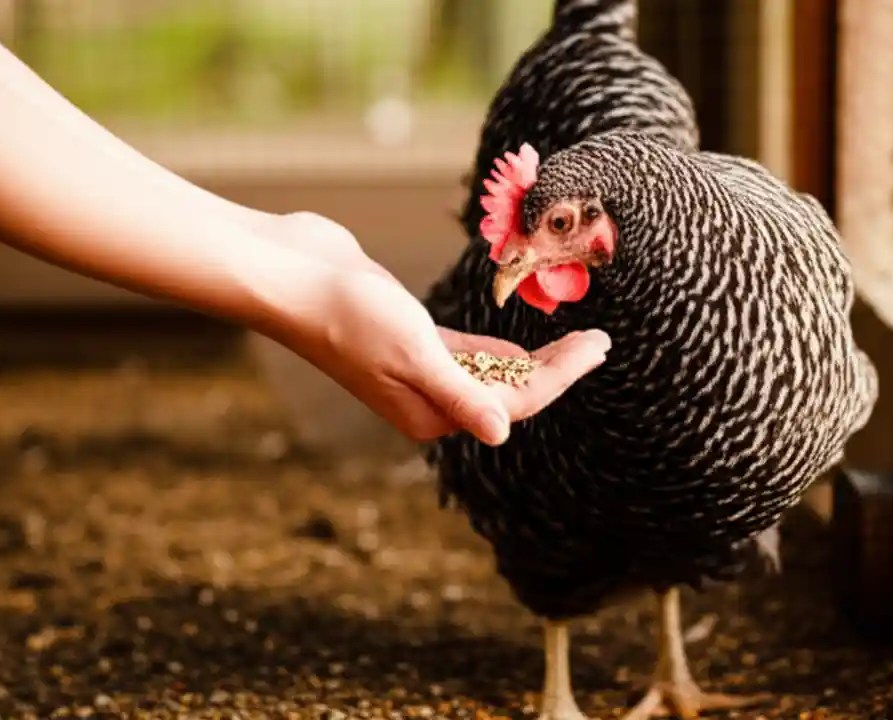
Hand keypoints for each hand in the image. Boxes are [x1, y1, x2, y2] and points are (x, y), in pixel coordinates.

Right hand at [259, 213, 610, 445]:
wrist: (291, 274)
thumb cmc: (349, 314)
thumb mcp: (415, 353)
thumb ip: (461, 392)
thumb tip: (502, 433)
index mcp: (431, 414)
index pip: (515, 402)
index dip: (563, 374)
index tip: (600, 346)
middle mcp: (428, 400)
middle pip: (510, 390)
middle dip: (557, 368)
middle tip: (601, 341)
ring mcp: (420, 370)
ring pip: (492, 372)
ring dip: (532, 359)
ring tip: (577, 341)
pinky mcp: (411, 339)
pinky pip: (469, 354)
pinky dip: (499, 351)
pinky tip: (527, 347)